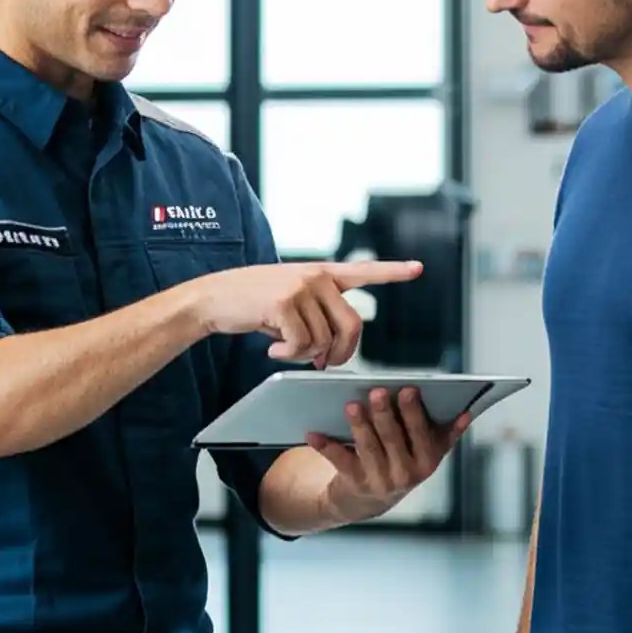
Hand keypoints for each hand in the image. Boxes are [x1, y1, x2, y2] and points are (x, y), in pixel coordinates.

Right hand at [192, 260, 422, 367]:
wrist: (213, 297)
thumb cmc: (254, 304)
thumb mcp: (292, 303)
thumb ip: (318, 317)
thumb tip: (330, 355)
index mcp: (323, 273)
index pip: (364, 271)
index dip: (393, 271)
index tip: (418, 268)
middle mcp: (316, 275)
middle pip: (352, 325)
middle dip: (342, 353)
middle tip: (324, 364)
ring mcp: (301, 287)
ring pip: (323, 341)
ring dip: (304, 355)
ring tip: (282, 347)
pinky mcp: (283, 303)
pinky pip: (301, 345)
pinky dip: (288, 355)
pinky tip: (270, 348)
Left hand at [306, 386, 470, 522]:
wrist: (368, 501)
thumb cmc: (402, 463)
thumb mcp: (427, 453)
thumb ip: (446, 433)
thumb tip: (466, 413)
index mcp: (426, 462)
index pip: (421, 435)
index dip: (414, 413)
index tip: (408, 389)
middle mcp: (405, 476)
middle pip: (393, 439)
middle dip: (385, 414)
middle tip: (378, 391)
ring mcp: (379, 481)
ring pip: (368, 449)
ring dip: (359, 425)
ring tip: (351, 404)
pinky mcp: (354, 484)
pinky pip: (339, 462)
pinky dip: (325, 446)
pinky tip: (313, 433)